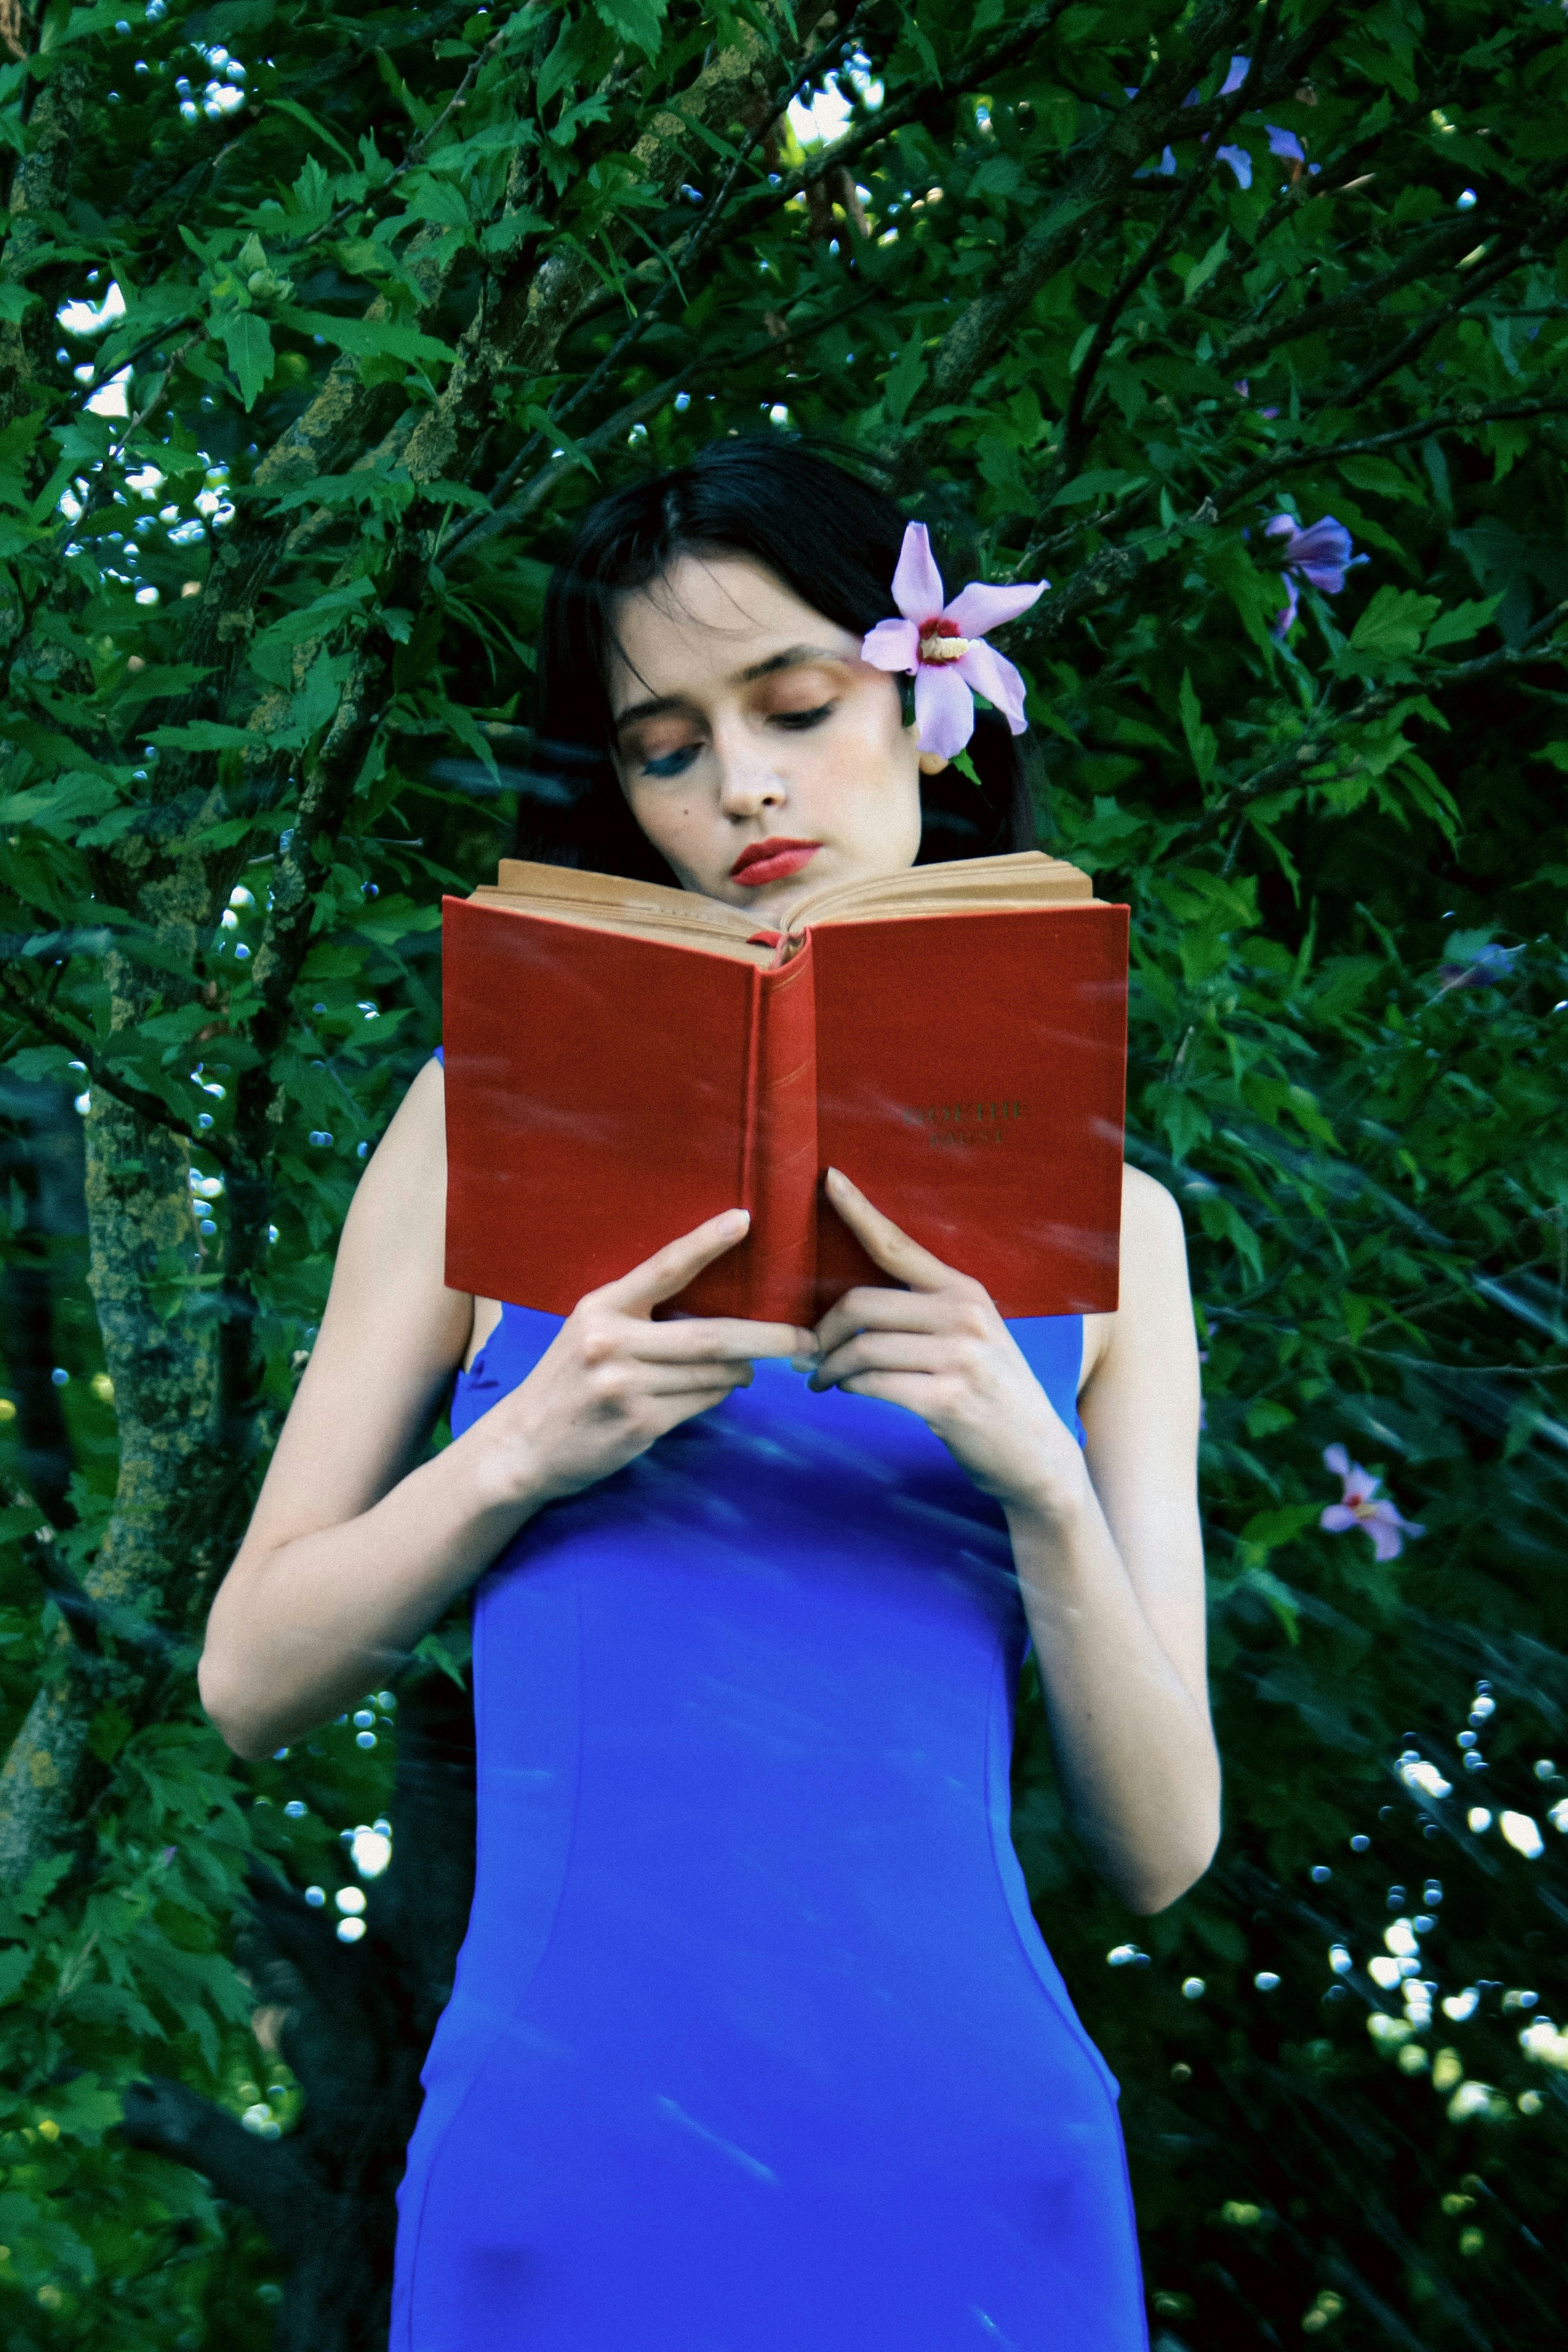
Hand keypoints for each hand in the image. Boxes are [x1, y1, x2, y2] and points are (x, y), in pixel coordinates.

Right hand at [483, 1210, 816, 1507]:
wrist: (522, 1446)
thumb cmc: (568, 1381)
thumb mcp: (591, 1332)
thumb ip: (640, 1315)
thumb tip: (718, 1307)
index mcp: (600, 1308)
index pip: (663, 1267)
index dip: (706, 1241)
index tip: (745, 1219)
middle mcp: (611, 1342)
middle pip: (711, 1335)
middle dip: (769, 1337)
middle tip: (805, 1338)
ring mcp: (624, 1386)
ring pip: (714, 1373)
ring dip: (743, 1370)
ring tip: (751, 1367)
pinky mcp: (638, 1424)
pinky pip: (702, 1403)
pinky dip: (721, 1393)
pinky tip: (720, 1389)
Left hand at [810, 1168, 1089, 1519]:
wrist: (1036, 1455)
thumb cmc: (989, 1391)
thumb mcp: (971, 1336)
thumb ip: (925, 1311)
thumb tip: (851, 1302)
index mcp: (965, 1291)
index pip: (897, 1244)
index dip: (858, 1210)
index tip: (828, 1179)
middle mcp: (964, 1316)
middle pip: (861, 1303)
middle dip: (822, 1330)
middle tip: (807, 1351)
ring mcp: (960, 1358)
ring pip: (861, 1348)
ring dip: (828, 1366)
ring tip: (818, 1378)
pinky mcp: (948, 1400)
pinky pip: (873, 1385)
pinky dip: (847, 1388)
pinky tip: (842, 1393)